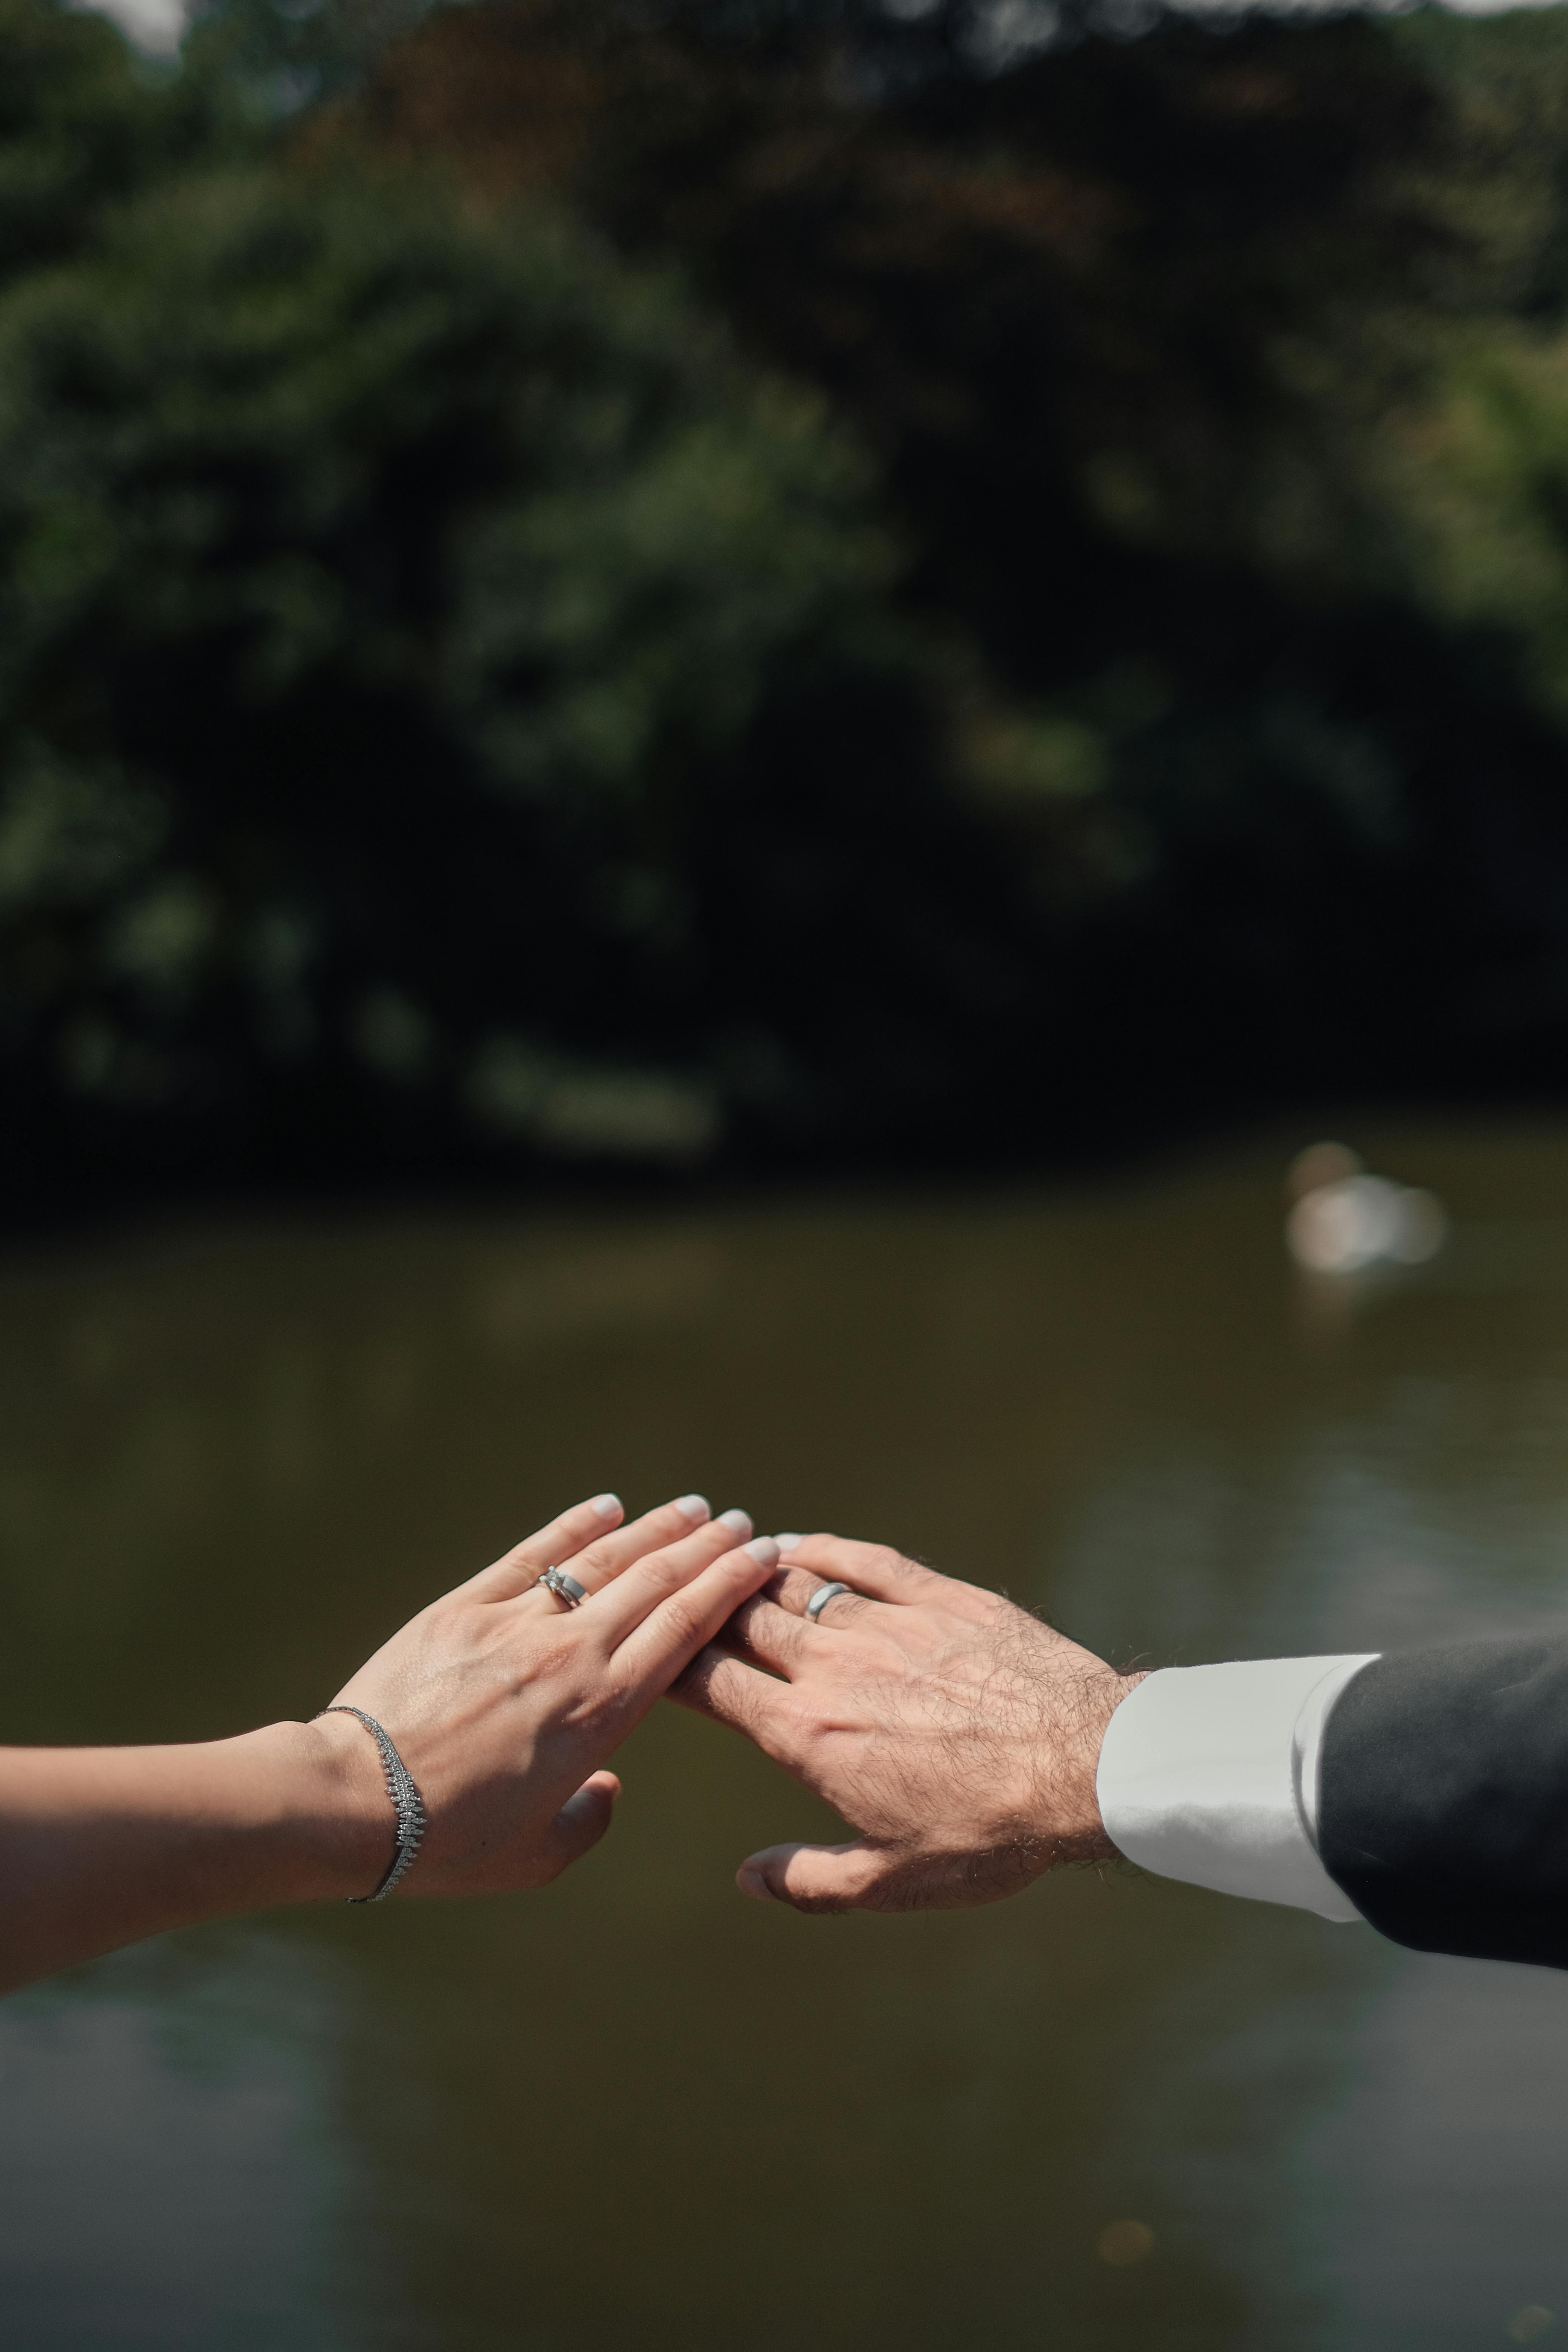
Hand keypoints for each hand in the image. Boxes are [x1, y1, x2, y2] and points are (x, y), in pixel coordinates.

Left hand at [318, 1490, 779, 1897]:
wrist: (355, 1801)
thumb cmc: (448, 1841)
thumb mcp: (538, 1856)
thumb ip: (588, 1820)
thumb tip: (606, 1786)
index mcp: (602, 1712)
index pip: (686, 1627)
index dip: (730, 1584)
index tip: (761, 1556)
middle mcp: (572, 1654)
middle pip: (658, 1582)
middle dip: (708, 1547)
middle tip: (742, 1522)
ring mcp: (517, 1623)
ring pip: (604, 1559)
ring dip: (656, 1528)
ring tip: (693, 1508)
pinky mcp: (463, 1607)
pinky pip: (531, 1554)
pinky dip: (573, 1525)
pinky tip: (606, 1505)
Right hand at [673, 1533, 1141, 1912]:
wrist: (1086, 1767)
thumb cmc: (990, 1834)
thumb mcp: (892, 1881)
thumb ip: (809, 1880)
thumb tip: (746, 1880)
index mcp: (810, 1736)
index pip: (714, 1686)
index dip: (670, 1666)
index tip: (644, 1653)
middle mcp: (836, 1669)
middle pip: (744, 1624)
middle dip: (701, 1609)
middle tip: (674, 1596)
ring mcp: (889, 1625)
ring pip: (797, 1585)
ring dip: (753, 1575)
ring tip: (724, 1567)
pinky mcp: (943, 1598)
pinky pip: (865, 1561)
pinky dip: (822, 1548)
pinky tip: (798, 1545)